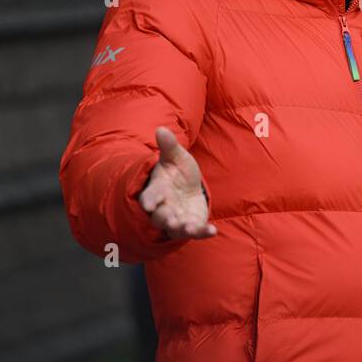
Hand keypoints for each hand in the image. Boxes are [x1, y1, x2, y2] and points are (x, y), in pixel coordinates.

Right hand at [138, 126, 216, 240]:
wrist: (188, 188)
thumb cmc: (177, 171)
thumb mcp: (176, 156)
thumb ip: (169, 146)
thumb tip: (161, 129)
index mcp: (157, 190)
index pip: (150, 196)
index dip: (149, 200)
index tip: (149, 204)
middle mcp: (164, 208)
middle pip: (161, 216)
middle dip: (166, 218)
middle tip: (172, 220)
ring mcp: (177, 219)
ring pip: (176, 228)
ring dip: (182, 228)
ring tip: (189, 228)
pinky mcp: (191, 225)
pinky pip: (196, 231)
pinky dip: (203, 232)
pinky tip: (213, 231)